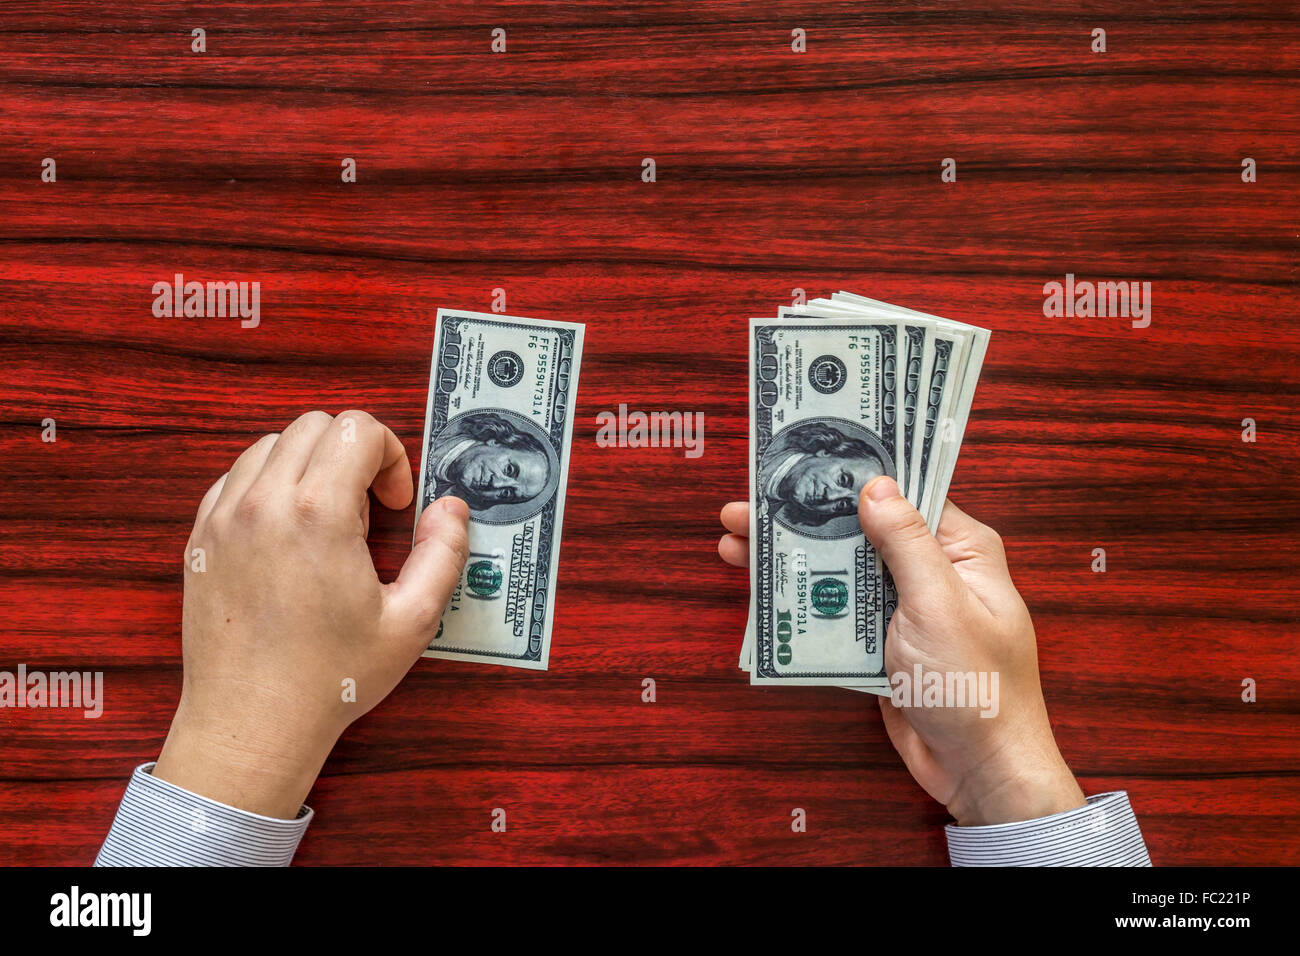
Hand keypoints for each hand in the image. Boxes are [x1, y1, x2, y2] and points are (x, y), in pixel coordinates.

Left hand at [153, 410, 469, 818]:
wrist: (252, 724)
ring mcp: (224, 519)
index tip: (395, 503)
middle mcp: (263, 503)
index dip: (391, 456)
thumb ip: (442, 554)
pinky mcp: (201, 540)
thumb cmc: (332, 678)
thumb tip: (449, 508)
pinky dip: (268, 485)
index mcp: (317, 514)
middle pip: (314, 426)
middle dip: (354, 453)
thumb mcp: (413, 621)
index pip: (356, 428)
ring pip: (271, 445)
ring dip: (310, 465)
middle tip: (368, 510)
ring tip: (328, 521)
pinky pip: (235, 479)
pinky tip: (289, 531)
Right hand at [718, 476, 1084, 825]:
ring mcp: (906, 609)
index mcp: (962, 551)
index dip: (852, 474)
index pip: (904, 494)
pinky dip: (802, 601)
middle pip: (860, 531)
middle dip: (803, 518)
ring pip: (842, 571)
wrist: (982, 772)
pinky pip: (838, 612)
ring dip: (792, 559)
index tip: (804, 456)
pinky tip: (761, 591)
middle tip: (745, 507)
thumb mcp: (938, 605)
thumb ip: (906, 543)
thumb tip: (876, 485)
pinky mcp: (883, 644)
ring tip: (735, 546)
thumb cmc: (976, 687)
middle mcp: (934, 572)